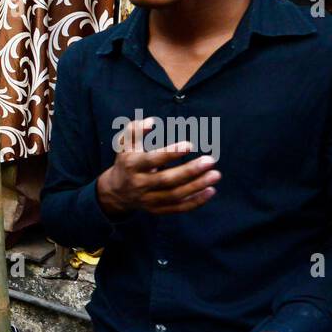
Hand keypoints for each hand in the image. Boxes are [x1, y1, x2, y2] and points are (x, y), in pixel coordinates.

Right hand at [96, 118, 219, 216]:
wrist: (116, 192)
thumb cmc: (126, 162)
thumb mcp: (124, 144)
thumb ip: (135, 130)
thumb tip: (151, 122)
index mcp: (132, 166)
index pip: (152, 160)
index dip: (170, 153)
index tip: (190, 145)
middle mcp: (139, 184)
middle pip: (166, 180)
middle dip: (189, 171)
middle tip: (210, 160)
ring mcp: (148, 199)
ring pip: (174, 195)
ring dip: (197, 186)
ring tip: (215, 175)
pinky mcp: (157, 209)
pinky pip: (177, 208)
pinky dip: (195, 202)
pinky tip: (210, 191)